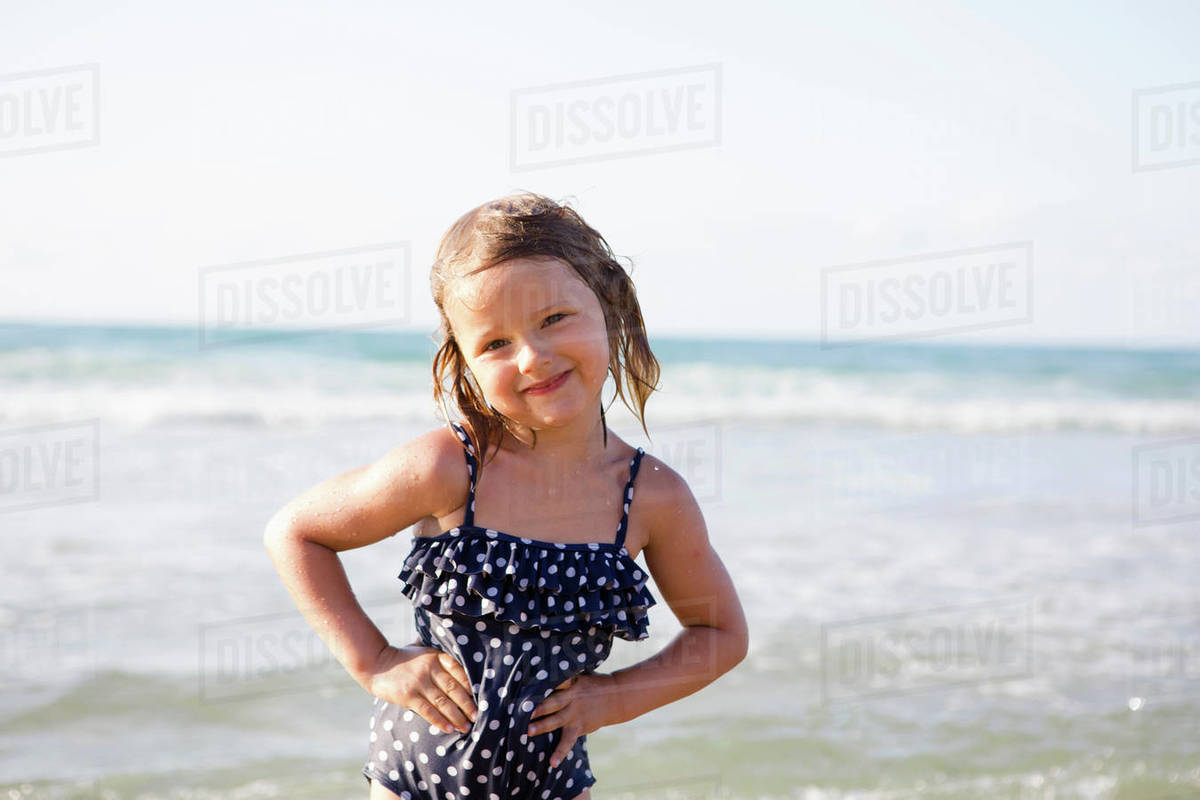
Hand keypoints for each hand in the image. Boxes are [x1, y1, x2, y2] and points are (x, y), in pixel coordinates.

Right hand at [362, 643, 477, 734]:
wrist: (375, 664)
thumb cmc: (402, 658)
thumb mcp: (421, 650)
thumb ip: (437, 655)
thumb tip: (460, 655)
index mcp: (435, 656)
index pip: (458, 670)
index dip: (470, 685)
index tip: (481, 696)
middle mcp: (429, 668)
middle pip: (453, 689)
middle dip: (467, 704)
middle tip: (478, 716)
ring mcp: (419, 682)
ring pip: (443, 702)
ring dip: (456, 717)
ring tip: (466, 727)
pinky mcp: (408, 695)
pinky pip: (428, 711)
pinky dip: (440, 721)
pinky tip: (449, 728)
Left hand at [526, 671, 616, 768]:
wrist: (616, 697)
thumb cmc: (591, 684)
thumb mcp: (579, 676)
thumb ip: (563, 677)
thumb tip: (539, 670)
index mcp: (571, 683)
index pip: (556, 681)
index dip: (543, 682)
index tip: (528, 683)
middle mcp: (572, 698)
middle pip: (554, 702)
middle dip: (539, 706)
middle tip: (522, 709)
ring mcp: (575, 714)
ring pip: (557, 720)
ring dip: (543, 726)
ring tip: (528, 731)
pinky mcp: (579, 727)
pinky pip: (568, 741)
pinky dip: (560, 752)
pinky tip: (552, 763)